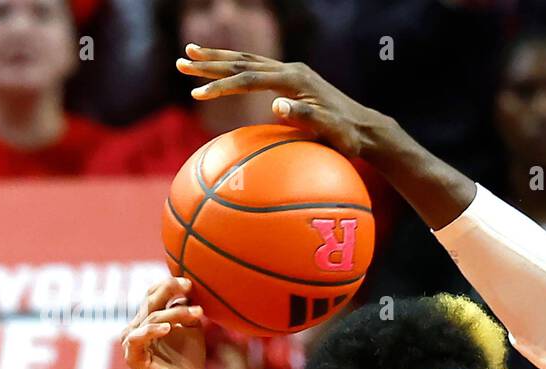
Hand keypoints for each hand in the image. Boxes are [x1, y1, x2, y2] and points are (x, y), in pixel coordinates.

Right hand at [120, 277, 207, 368]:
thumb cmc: (188, 360)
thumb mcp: (192, 331)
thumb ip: (188, 312)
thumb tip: (188, 293)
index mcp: (148, 319)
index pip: (152, 294)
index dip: (168, 285)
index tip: (190, 282)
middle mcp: (137, 327)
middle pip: (150, 301)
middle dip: (169, 290)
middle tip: (188, 285)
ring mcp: (133, 341)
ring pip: (152, 318)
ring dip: (175, 313)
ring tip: (197, 313)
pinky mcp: (132, 356)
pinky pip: (139, 338)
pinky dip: (153, 330)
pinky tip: (169, 328)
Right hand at [176, 44, 383, 156]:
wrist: (365, 129)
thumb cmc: (347, 136)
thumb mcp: (328, 130)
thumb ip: (304, 115)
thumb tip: (276, 104)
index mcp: (294, 79)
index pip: (249, 79)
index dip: (222, 86)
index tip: (197, 94)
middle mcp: (291, 69)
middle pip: (242, 62)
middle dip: (210, 63)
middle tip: (180, 61)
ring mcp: (292, 72)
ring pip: (247, 59)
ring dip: (218, 58)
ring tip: (190, 54)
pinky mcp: (292, 79)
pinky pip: (257, 67)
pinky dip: (236, 64)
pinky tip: (224, 67)